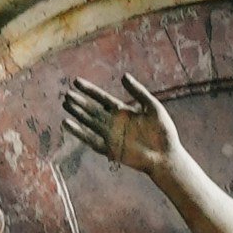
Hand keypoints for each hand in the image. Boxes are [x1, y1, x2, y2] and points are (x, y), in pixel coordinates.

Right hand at [67, 76, 189, 189]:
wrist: (166, 156)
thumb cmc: (164, 132)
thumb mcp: (153, 107)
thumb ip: (139, 92)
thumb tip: (124, 75)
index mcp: (123, 111)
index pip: (101, 98)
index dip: (89, 90)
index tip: (76, 82)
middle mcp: (114, 122)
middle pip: (92, 110)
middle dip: (79, 102)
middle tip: (66, 94)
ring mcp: (110, 136)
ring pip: (89, 123)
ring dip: (77, 114)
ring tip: (65, 104)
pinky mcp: (110, 149)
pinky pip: (91, 140)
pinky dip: (79, 133)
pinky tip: (68, 124)